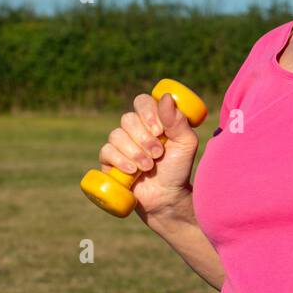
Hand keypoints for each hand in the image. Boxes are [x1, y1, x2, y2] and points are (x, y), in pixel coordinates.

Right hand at [97, 91, 199, 221]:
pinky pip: (106, 151)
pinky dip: (120, 160)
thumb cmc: (178, 167)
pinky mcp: (109, 161)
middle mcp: (135, 129)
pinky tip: (133, 171)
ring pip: (116, 135)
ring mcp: (120, 144)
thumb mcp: (185, 143)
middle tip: (158, 153)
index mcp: (153, 120)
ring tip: (149, 166)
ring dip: (135, 152)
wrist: (166, 196)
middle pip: (128, 118)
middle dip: (144, 138)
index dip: (148, 113)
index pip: (142, 102)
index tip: (160, 130)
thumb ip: (178, 120)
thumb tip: (166, 97)